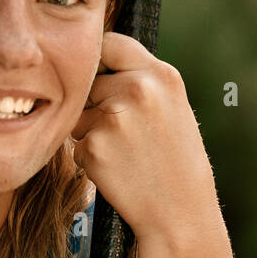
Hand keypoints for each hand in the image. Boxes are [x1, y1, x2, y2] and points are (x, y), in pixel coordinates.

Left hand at [70, 32, 220, 244]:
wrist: (179, 214)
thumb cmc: (175, 162)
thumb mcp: (171, 107)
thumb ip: (139, 80)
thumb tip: (92, 60)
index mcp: (162, 75)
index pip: (110, 43)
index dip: (98, 61)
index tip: (99, 78)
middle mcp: (138, 89)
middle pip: (89, 82)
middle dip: (95, 105)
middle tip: (126, 134)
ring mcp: (114, 117)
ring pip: (78, 115)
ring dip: (90, 133)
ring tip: (126, 153)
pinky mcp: (94, 146)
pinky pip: (76, 145)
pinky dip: (90, 159)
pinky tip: (118, 171)